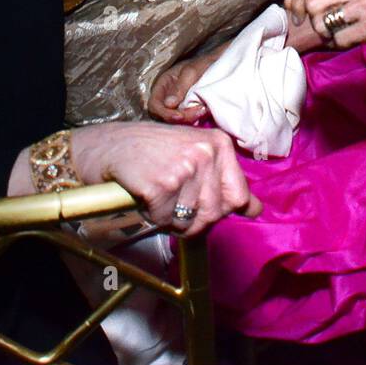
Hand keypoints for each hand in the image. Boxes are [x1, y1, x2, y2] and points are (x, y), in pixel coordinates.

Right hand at [70, 121, 261, 236]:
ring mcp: (185, 168)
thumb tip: (256, 210)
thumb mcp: (195, 155)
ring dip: (171, 217)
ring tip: (157, 192)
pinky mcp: (162, 185)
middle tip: (171, 197)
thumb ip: (225, 181)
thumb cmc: (151, 152)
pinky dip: (152, 215)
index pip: (239, 196)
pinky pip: (165, 220)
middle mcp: (206, 153)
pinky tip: (144, 193)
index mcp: (219, 144)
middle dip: (192, 217)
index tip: (199, 199)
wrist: (108, 145)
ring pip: (191, 221)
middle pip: (215, 214)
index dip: (218, 207)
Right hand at [148, 54, 215, 122]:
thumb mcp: (191, 71)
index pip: (154, 104)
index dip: (164, 113)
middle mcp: (166, 96)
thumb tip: (169, 104)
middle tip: (199, 111)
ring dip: (188, 119)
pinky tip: (205, 112)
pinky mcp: (187, 109)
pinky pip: (185, 119)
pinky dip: (194, 119)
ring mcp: (176, 104)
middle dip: (180, 118)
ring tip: (204, 110)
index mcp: (162, 85)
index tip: (180, 116)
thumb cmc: (202, 63)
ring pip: (175, 120)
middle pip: (163, 116)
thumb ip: (180, 87)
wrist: (217, 64)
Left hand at [285, 0, 365, 60]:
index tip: (300, 15)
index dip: (297, 0)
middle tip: (326, 28)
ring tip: (344, 32)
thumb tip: (287, 2)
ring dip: (327, 33)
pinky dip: (342, 44)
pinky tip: (357, 39)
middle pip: (310, 1)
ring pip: (321, 20)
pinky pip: (338, 38)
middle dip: (312, 20)